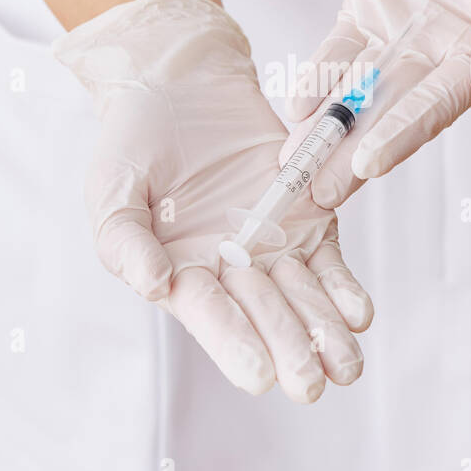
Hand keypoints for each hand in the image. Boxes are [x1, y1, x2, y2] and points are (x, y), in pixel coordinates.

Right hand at [54, 0, 372, 402]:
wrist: (181, 84)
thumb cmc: (135, 142)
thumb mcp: (113, 188)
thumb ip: (126, 238)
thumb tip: (151, 286)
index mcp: (179, 274)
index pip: (210, 314)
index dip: (234, 343)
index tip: (259, 376)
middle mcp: (229, 271)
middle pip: (264, 316)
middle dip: (289, 350)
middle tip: (310, 385)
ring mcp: (272, 246)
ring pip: (303, 298)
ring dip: (324, 333)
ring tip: (345, 367)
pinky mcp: (307, 217)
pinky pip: (328, 259)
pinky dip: (342, 287)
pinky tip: (358, 315)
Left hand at [283, 0, 470, 207]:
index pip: (433, 107)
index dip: (399, 135)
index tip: (367, 166)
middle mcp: (433, 59)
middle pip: (387, 114)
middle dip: (349, 153)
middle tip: (314, 194)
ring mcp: (396, 36)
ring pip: (354, 91)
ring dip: (324, 128)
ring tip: (292, 163)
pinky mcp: (367, 8)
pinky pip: (338, 48)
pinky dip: (317, 75)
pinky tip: (295, 104)